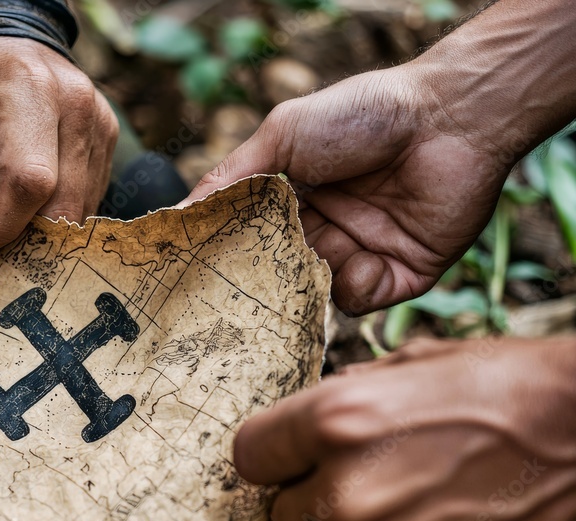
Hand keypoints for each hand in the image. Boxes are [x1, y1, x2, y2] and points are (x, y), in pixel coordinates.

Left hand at [0, 37, 118, 265]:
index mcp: (30, 93)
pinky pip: (87, 197)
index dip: (0, 225)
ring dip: (39, 229)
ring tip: (1, 216)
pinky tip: (25, 203)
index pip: (28, 181)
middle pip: (62, 203)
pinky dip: (54, 213)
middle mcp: (78, 108)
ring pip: (78, 208)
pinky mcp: (108, 138)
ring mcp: (101, 124)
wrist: (5, 35)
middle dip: (22, 238)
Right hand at [182, 68, 513, 314]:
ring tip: (322, 249)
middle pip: (280, 270)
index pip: (252, 237)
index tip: (202, 272)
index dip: (231, 254)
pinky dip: (356, 284)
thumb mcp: (283, 134)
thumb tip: (176, 213)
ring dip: (313, 276)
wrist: (450, 118)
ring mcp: (363, 251)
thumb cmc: (364, 113)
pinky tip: (366, 254)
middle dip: (265, 278)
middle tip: (246, 287)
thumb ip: (232, 176)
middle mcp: (327, 227)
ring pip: (316, 290)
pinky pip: (361, 300)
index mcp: (297, 196)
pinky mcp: (400, 274)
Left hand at [235, 338, 575, 520]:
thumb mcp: (411, 363)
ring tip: (405, 498)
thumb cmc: (505, 386)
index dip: (271, 453)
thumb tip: (308, 419)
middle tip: (356, 475)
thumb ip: (345, 395)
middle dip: (310, 496)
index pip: (248, 455)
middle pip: (282, 514)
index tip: (287, 454)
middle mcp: (349, 489)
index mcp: (335, 421)